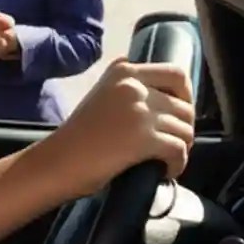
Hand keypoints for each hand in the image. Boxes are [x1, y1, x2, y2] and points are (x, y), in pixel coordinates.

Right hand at [37, 59, 194, 197]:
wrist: (57, 161)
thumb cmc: (77, 136)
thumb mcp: (104, 97)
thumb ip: (132, 91)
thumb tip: (172, 103)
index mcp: (123, 71)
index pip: (176, 74)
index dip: (185, 97)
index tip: (177, 115)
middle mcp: (133, 85)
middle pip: (185, 106)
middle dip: (183, 129)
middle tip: (170, 145)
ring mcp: (139, 111)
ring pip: (185, 130)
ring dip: (180, 149)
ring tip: (163, 161)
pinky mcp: (144, 138)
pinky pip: (179, 150)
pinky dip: (176, 165)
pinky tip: (162, 172)